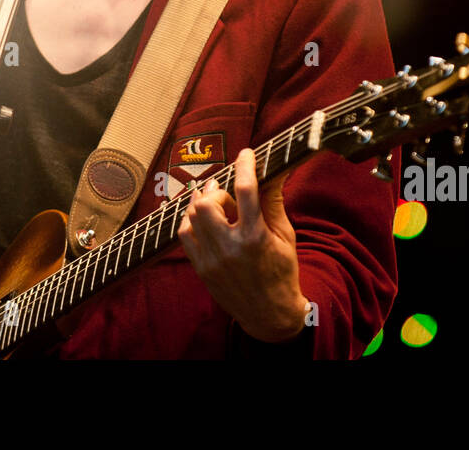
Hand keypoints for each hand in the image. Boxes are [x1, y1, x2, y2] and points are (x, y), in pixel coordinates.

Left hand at [176, 148, 309, 342]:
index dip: (245, 165)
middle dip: (216, 190)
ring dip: (202, 203)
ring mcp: (212, 260)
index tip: (245, 153)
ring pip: (191, 216)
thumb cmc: (282, 272)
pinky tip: (203, 220)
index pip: (246, 190)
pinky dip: (191, 221)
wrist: (270, 315)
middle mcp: (231, 247)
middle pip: (207, 202)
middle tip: (227, 193)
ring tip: (217, 204)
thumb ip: (274, 202)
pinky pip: (184, 235)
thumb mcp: (285, 236)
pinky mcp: (201, 268)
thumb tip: (274, 171)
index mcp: (256, 237)